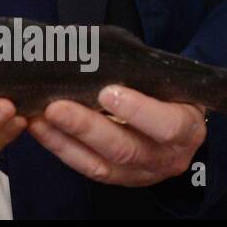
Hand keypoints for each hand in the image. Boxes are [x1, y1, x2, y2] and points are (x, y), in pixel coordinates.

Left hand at [27, 85, 206, 187]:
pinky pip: (86, 167)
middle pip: (125, 148)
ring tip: (39, 117)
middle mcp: (167, 156)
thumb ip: (135, 72)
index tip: (107, 92)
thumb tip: (87, 48)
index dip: (137, 110)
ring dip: (65, 139)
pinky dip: (60, 147)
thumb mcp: (164, 81)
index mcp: (186, 127)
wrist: (174, 121)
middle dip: (86, 127)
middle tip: (56, 107)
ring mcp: (141, 172)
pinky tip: (40, 128)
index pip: (167, 125)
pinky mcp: (117, 178)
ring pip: (101, 163)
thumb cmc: (164, 92)